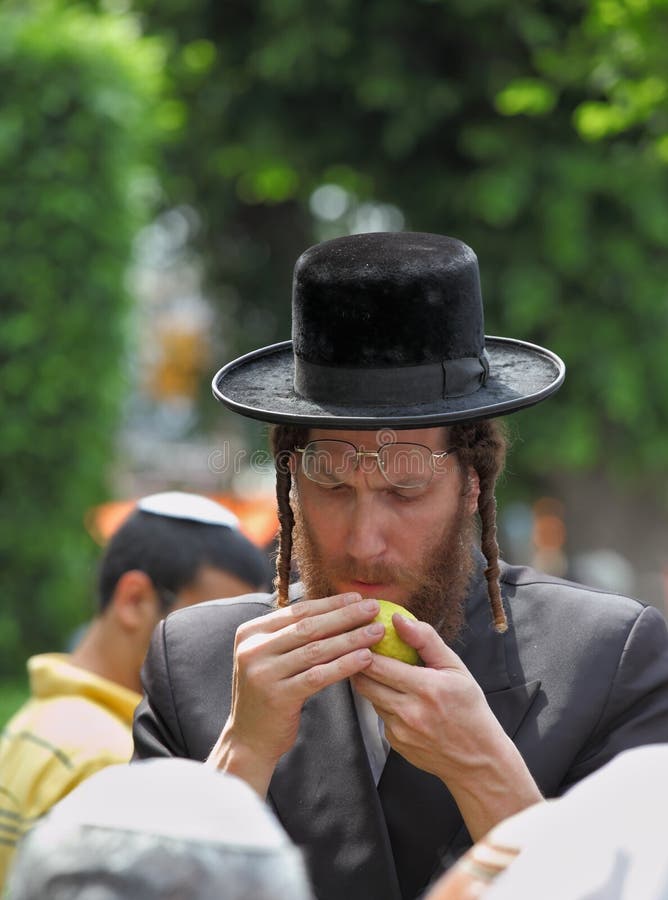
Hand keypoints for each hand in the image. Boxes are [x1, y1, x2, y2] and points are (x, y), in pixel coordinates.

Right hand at [207, 592, 383, 795]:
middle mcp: (253, 649)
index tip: (358, 598)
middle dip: (345, 616)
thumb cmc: (270, 692)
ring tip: (377, 632)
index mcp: (250, 632)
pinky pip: (318, 676)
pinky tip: (366, 658)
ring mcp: (263, 673)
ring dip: (351, 639)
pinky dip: (344, 665)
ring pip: (316, 650)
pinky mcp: (278, 696)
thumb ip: (291, 635)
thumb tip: (335, 608)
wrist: (248, 739)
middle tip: (374, 608)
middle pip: (308, 627)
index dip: (330, 603)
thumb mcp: (270, 657)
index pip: (297, 611)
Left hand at [352, 613, 541, 838]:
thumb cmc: (470, 709)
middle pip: (364, 682)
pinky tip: (400, 700)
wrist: (478, 760)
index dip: (364, 648)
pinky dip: (385, 704)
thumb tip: (397, 619)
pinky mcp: (395, 743)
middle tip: (363, 651)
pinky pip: (381, 716)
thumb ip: (426, 640)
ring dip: (372, 684)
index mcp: (425, 688)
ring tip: (383, 672)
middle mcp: (408, 712)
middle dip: (359, 665)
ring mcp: (399, 731)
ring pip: (370, 699)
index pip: (376, 664)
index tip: (365, 637)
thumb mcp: (455, 667)